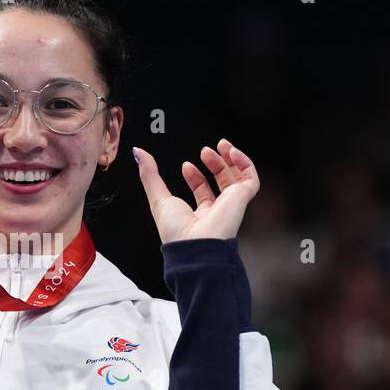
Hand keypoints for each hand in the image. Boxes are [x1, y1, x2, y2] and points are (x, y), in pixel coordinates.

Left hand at [133, 138, 259, 243]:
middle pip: (222, 183)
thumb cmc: (176, 231)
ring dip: (231, 160)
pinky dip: (244, 163)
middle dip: (215, 164)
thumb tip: (138, 154)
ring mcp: (230, 205)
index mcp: (199, 216)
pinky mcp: (241, 200)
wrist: (193, 244)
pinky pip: (251, 179)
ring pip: (238, 179)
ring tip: (222, 145)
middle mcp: (217, 211)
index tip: (186, 165)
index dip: (195, 177)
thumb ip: (149, 174)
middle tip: (207, 150)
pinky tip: (233, 152)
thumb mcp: (157, 197)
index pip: (202, 192)